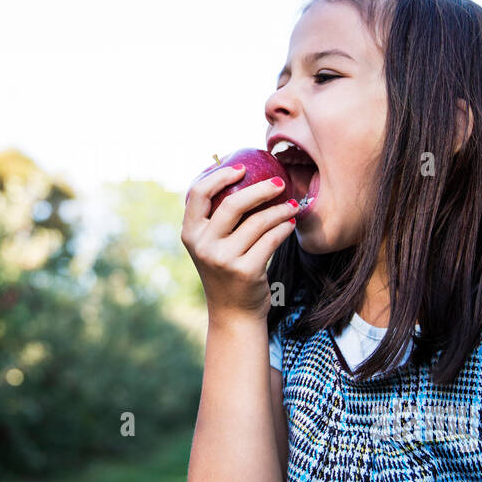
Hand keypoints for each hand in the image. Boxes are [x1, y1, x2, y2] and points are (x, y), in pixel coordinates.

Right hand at [180, 164, 298, 319]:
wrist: (233, 313)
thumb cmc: (226, 270)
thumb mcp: (211, 246)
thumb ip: (217, 219)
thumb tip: (242, 177)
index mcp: (190, 234)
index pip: (198, 194)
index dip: (219, 176)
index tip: (242, 168)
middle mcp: (203, 246)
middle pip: (232, 204)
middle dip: (261, 189)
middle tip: (279, 183)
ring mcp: (223, 259)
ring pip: (258, 222)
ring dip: (280, 209)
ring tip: (291, 205)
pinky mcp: (246, 270)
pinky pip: (271, 239)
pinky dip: (284, 228)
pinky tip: (290, 223)